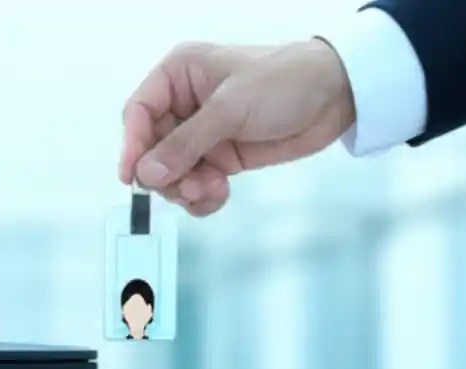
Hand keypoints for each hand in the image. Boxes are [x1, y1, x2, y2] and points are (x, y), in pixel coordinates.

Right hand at [119, 39, 354, 215]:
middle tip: (187, 187)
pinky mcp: (222, 157)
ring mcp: (203, 134)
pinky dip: (202, 196)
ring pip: (173, 173)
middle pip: (152, 150)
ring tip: (212, 189)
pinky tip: (219, 194)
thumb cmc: (284, 81)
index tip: (131, 177)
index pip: (138, 113)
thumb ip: (187, 143)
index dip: (131, 146)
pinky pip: (197, 184)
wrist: (334, 96)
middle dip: (166, 174)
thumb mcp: (231, 108)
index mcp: (179, 75)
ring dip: (186, 188)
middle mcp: (185, 104)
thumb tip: (149, 172)